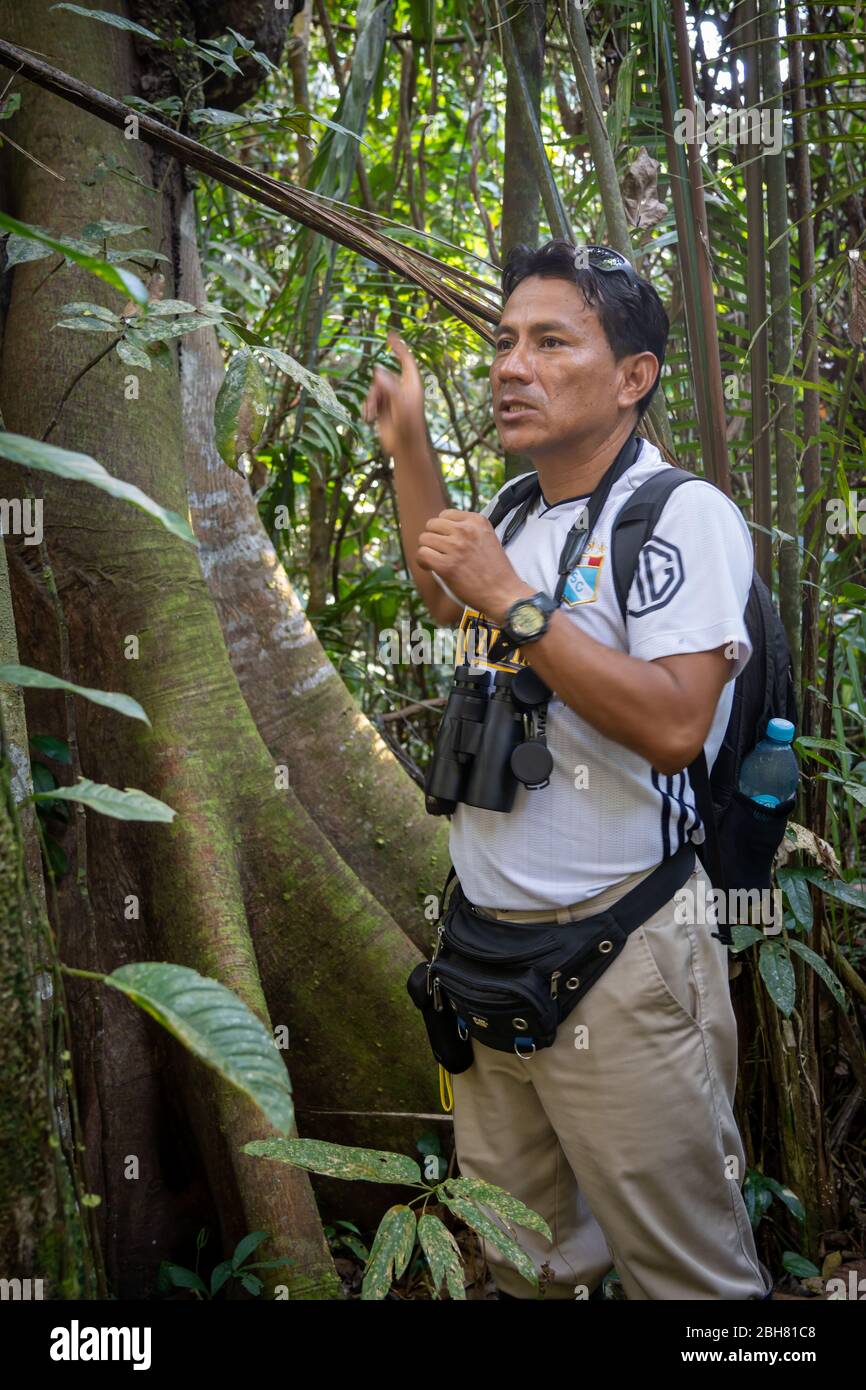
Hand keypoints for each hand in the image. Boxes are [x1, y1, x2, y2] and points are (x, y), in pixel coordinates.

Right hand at [361, 330, 426, 458]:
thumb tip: (377, 370)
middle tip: (378, 403)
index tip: (390, 335)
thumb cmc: (408, 425)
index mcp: (411, 384)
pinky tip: (370, 418)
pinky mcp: (383, 408)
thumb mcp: (400, 403)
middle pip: (383, 376)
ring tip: (373, 414)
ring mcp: (392, 398)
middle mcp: (402, 389)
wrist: (404, 447)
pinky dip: (369, 407)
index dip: (399, 347)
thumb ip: (389, 386)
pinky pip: (371, 400)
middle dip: (377, 389)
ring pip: (374, 388)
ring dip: (371, 400)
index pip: (406, 359)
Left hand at [416, 508, 533, 619]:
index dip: (442, 529)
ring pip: (424, 539)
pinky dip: (423, 562)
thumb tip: (444, 530)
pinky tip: (430, 568)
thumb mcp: (487, 538)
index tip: (447, 541)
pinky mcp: (447, 565)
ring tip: (435, 560)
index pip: (445, 514)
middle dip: (432, 538)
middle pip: (432, 524)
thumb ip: (469, 531)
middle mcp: (466, 530)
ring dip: (427, 550)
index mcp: (477, 521)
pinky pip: (422, 554)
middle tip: (438, 552)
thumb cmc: (496, 571)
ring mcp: (456, 547)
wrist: (504, 593)